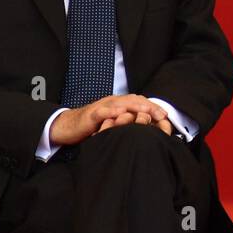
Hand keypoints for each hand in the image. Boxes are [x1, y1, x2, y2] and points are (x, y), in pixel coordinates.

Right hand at [49, 94, 169, 146]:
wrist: (67, 126)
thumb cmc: (92, 127)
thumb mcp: (113, 125)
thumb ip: (127, 125)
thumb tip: (146, 132)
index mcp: (119, 105)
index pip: (140, 103)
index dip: (153, 108)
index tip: (166, 117)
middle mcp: (113, 103)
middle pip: (134, 100)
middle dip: (149, 107)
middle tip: (161, 115)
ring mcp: (102, 107)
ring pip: (121, 103)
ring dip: (135, 106)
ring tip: (146, 110)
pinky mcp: (91, 114)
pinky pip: (102, 111)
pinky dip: (112, 111)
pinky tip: (120, 113)